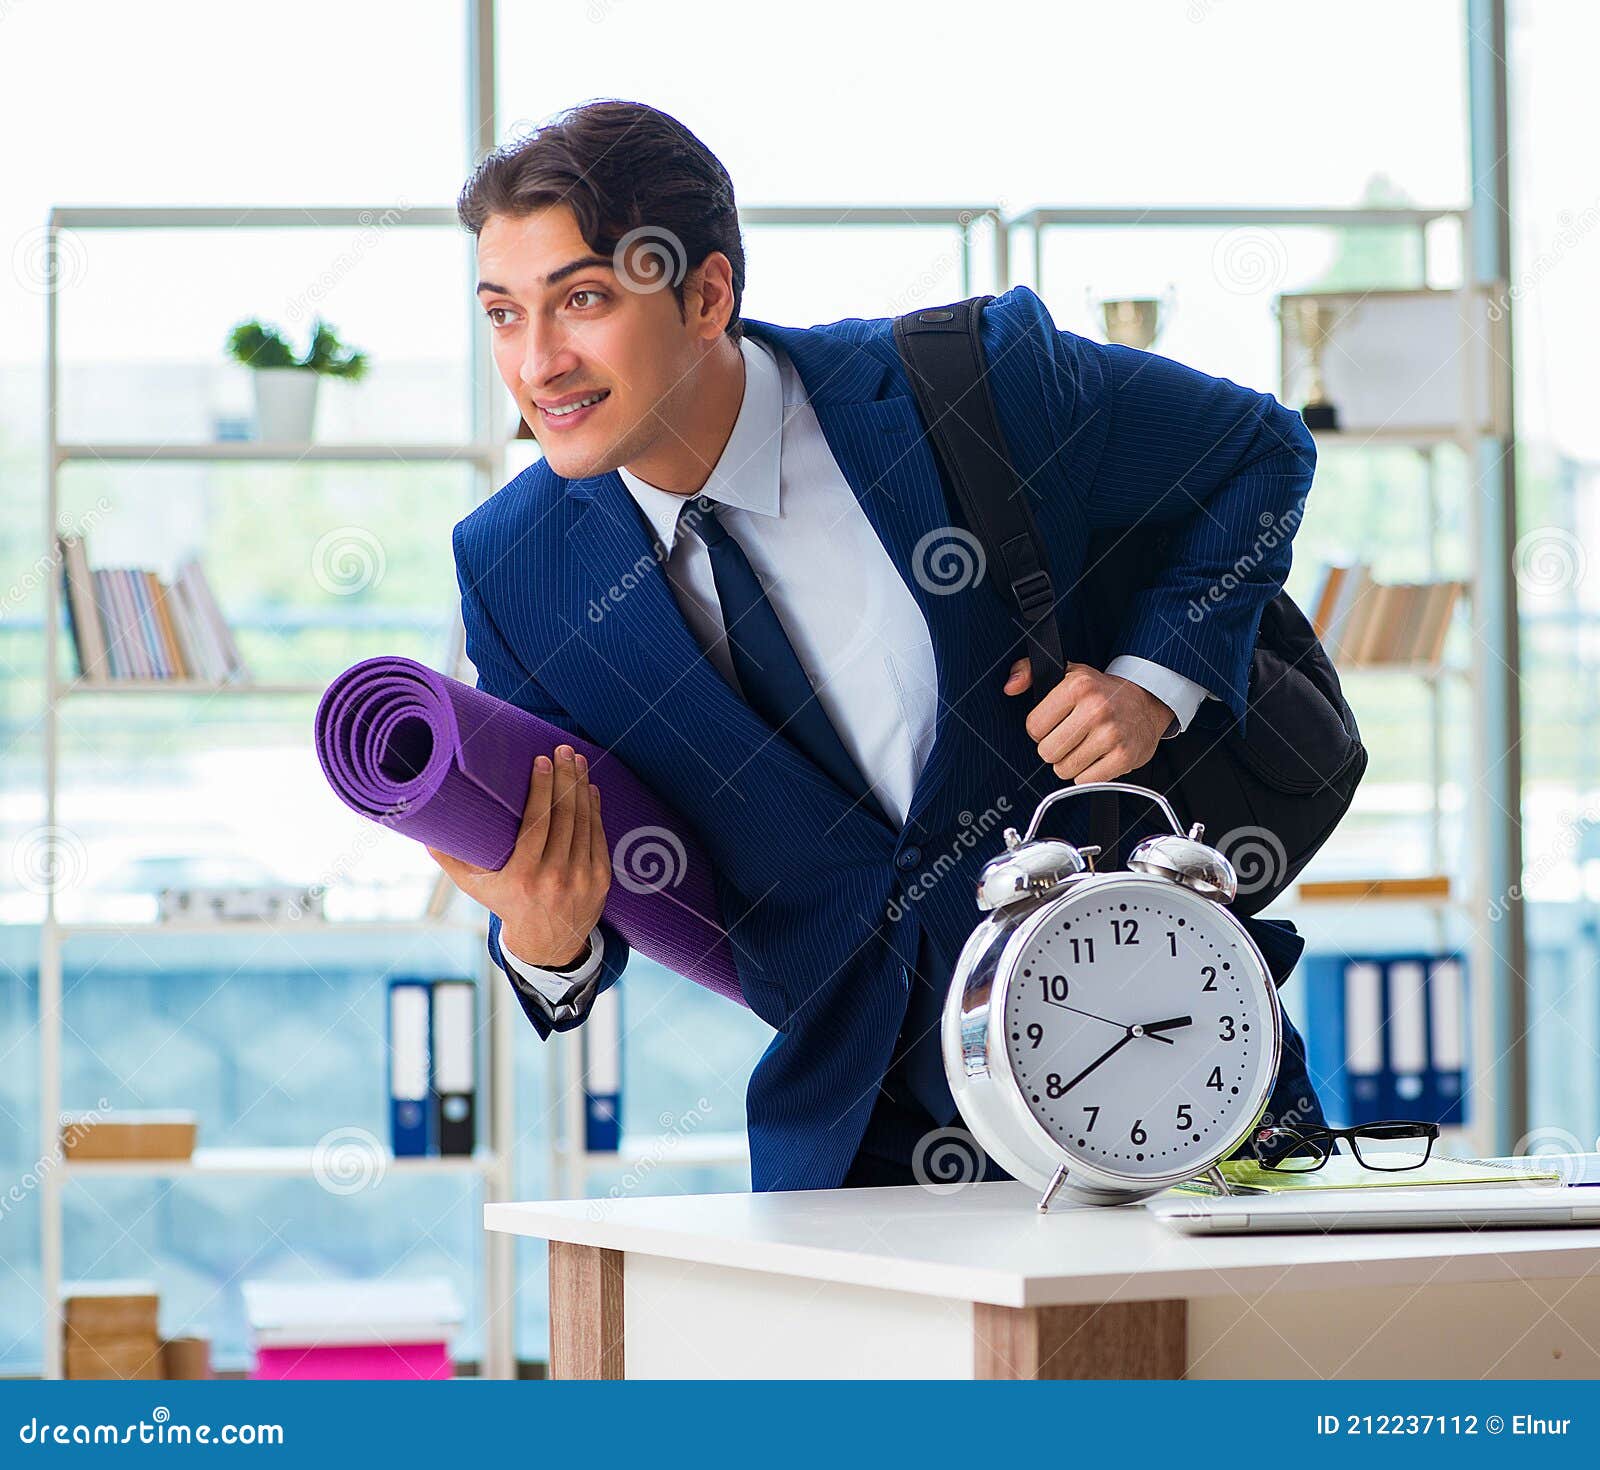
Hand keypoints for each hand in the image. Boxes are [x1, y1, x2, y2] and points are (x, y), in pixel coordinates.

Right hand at [427, 744, 609, 968]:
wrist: (547, 943)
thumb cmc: (505, 904)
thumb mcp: (473, 886)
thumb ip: (448, 856)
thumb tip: (422, 824)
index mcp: (523, 877)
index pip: (538, 822)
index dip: (542, 788)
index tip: (541, 761)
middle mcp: (555, 877)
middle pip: (564, 815)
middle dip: (565, 777)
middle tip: (562, 750)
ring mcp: (582, 878)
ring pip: (584, 822)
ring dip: (581, 786)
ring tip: (576, 760)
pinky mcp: (601, 879)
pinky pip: (599, 835)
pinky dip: (596, 808)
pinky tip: (589, 788)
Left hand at [1005, 658, 1172, 783]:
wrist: (1145, 702)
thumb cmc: (1099, 691)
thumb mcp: (1066, 672)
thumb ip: (1028, 672)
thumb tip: (1010, 687)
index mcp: (1078, 686)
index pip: (1033, 727)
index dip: (1040, 729)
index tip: (1054, 723)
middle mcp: (1096, 709)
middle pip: (1047, 752)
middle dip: (1054, 749)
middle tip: (1070, 737)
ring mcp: (1112, 734)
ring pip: (1064, 770)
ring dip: (1070, 763)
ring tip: (1084, 746)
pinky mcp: (1124, 757)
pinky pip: (1086, 780)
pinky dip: (1088, 774)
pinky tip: (1097, 756)